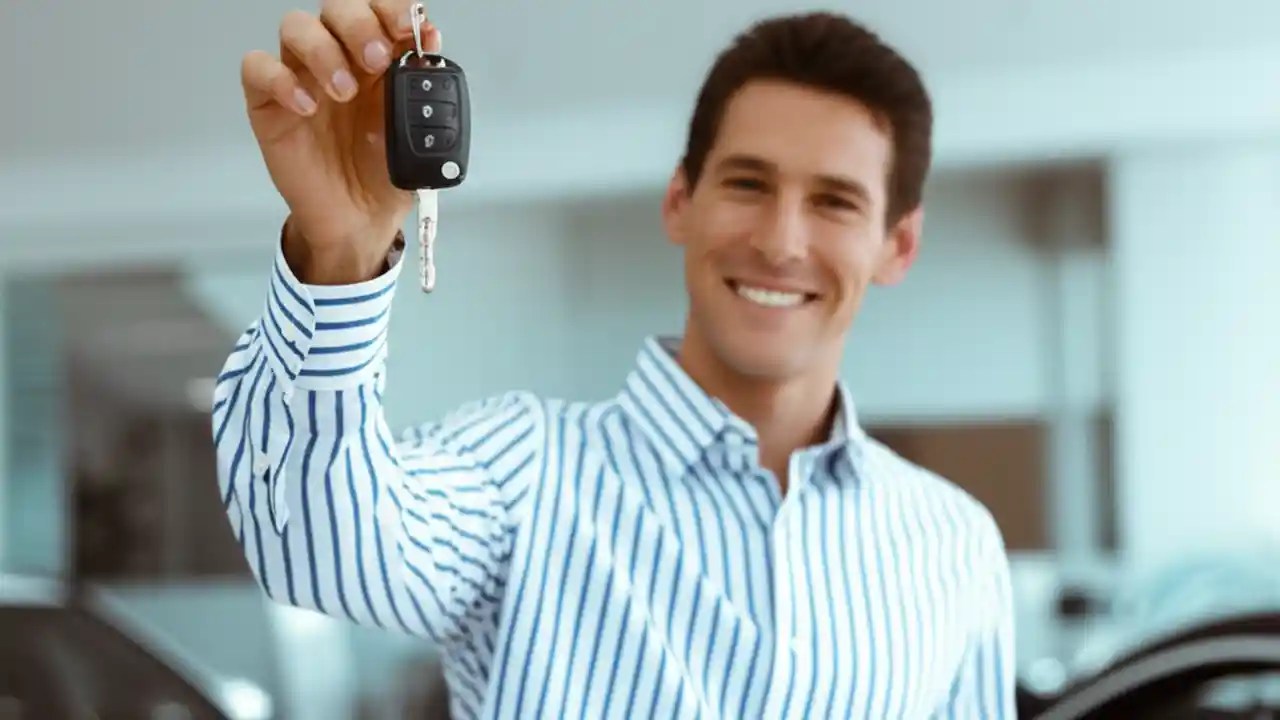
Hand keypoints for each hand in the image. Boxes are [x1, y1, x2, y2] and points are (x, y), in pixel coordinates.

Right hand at [240, 0, 440, 281]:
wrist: (360, 220)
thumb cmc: (384, 174)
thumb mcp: (415, 133)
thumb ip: (420, 87)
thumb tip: (431, 40)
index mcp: (377, 59)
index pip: (377, 9)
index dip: (390, 8)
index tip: (407, 27)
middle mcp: (338, 59)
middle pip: (336, 8)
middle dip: (358, 24)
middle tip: (375, 60)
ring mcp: (301, 77)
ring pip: (296, 27)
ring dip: (323, 50)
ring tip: (344, 92)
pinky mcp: (269, 104)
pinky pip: (258, 69)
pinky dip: (280, 80)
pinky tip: (307, 108)